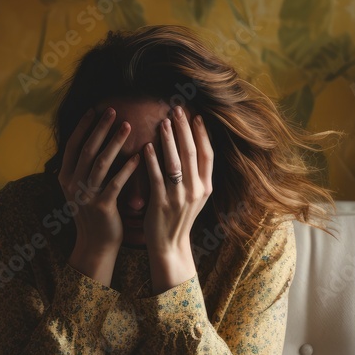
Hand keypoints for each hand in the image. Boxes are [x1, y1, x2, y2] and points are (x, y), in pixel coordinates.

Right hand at [58, 107, 140, 285]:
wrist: (96, 244)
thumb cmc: (94, 213)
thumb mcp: (82, 189)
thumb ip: (84, 168)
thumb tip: (94, 140)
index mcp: (66, 177)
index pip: (73, 144)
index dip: (84, 125)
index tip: (95, 109)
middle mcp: (73, 184)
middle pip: (86, 149)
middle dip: (100, 127)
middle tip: (113, 110)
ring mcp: (86, 195)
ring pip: (100, 162)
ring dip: (114, 142)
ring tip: (127, 126)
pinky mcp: (102, 206)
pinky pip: (115, 182)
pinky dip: (127, 168)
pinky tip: (139, 156)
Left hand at [142, 105, 213, 292]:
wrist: (169, 245)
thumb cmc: (179, 217)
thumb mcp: (195, 197)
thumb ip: (197, 175)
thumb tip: (194, 147)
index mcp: (206, 187)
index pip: (207, 154)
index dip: (203, 134)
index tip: (195, 116)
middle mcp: (196, 190)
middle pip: (192, 153)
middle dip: (184, 129)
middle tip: (176, 109)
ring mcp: (179, 197)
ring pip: (175, 163)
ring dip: (169, 140)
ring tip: (163, 122)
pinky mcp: (161, 203)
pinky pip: (157, 177)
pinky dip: (152, 161)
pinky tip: (146, 147)